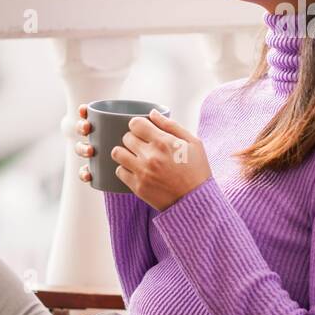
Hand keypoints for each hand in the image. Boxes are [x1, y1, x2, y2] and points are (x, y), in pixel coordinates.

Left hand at [73, 104, 211, 210]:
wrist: (196, 201)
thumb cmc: (196, 170)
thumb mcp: (193, 143)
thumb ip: (171, 125)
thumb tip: (152, 113)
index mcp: (164, 142)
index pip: (135, 124)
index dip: (137, 125)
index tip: (142, 130)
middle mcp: (150, 156)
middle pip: (126, 137)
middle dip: (133, 139)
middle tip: (142, 145)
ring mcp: (142, 172)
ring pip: (117, 153)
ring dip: (124, 152)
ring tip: (134, 156)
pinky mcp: (137, 187)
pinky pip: (119, 171)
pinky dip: (125, 169)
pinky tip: (135, 170)